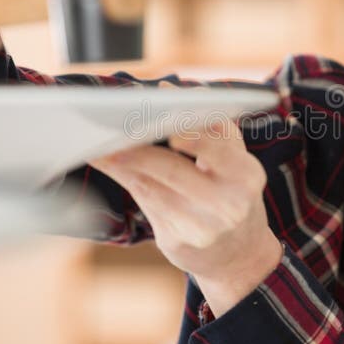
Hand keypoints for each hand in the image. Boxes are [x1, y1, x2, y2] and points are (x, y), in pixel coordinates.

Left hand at [89, 114, 282, 316]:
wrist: (239, 255)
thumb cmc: (232, 193)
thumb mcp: (237, 160)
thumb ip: (210, 123)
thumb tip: (171, 88)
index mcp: (247, 176)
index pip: (214, 145)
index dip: (185, 130)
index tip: (157, 115)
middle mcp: (227, 205)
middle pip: (173, 169)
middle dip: (138, 148)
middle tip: (109, 128)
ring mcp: (200, 227)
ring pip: (151, 186)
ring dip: (120, 162)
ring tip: (96, 143)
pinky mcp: (176, 241)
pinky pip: (142, 202)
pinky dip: (122, 178)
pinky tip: (105, 161)